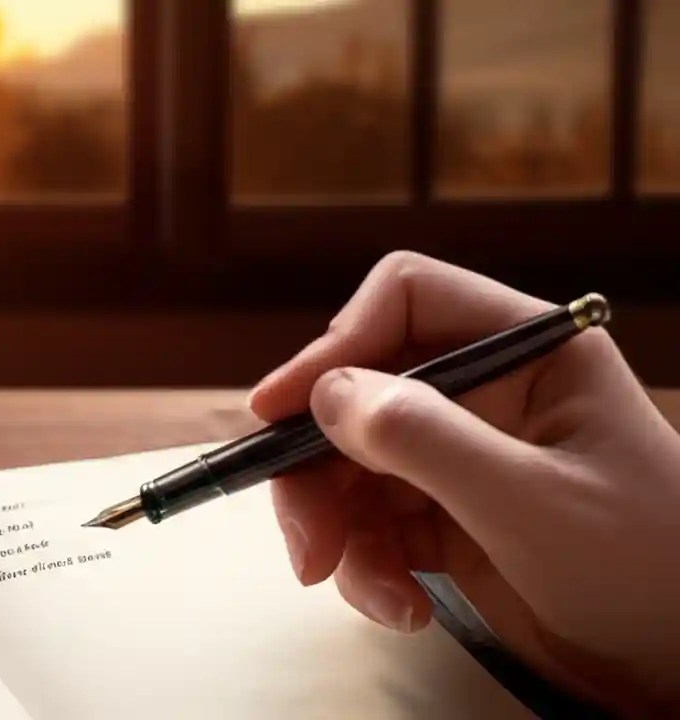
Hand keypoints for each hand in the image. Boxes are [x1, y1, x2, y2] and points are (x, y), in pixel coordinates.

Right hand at [248, 252, 679, 715]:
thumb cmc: (648, 570)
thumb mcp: (533, 504)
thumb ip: (426, 441)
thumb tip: (327, 395)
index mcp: (526, 352)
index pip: (407, 302)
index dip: (336, 345)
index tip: (278, 410)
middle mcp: (485, 392)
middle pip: (357, 394)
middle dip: (319, 470)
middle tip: (308, 544)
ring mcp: (461, 456)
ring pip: (350, 464)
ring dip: (339, 531)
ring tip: (372, 593)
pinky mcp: (447, 517)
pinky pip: (370, 522)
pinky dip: (366, 566)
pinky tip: (400, 608)